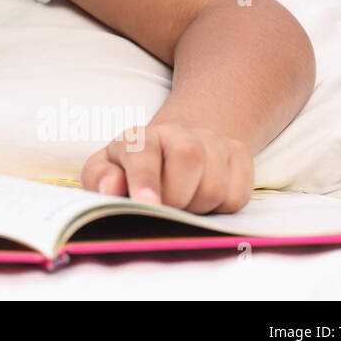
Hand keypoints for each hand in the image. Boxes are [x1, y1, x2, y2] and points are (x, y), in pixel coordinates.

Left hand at [79, 122, 253, 213]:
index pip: (144, 151)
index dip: (145, 178)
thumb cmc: (132, 167)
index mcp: (140, 136)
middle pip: (189, 160)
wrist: (173, 146)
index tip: (147, 204)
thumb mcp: (106, 169)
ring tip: (182, 203)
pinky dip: (221, 208)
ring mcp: (213, 141)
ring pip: (215, 185)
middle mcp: (178, 133)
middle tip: (164, 207)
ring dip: (197, 207)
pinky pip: (238, 195)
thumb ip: (100, 178)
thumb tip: (111, 188)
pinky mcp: (239, 155)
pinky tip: (203, 198)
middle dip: (175, 198)